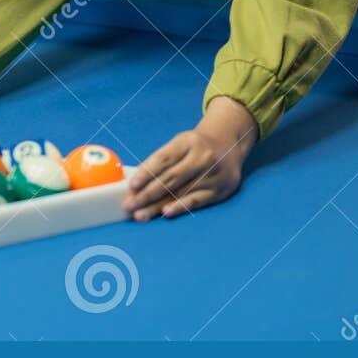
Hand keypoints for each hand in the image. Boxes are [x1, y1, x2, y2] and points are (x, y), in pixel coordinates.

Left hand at [122, 96, 258, 219]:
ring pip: (180, 192)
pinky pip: (196, 201)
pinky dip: (180, 207)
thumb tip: (136, 182)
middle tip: (129, 205)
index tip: (132, 186)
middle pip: (170, 178)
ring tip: (140, 215)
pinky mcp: (220, 190)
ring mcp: (213, 174)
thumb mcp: (180, 143)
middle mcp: (202, 157)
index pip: (164, 158)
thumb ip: (161, 160)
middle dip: (147, 194)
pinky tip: (166, 213)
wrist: (229, 146)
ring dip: (157, 206)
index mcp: (188, 142)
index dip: (147, 173)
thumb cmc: (196, 147)